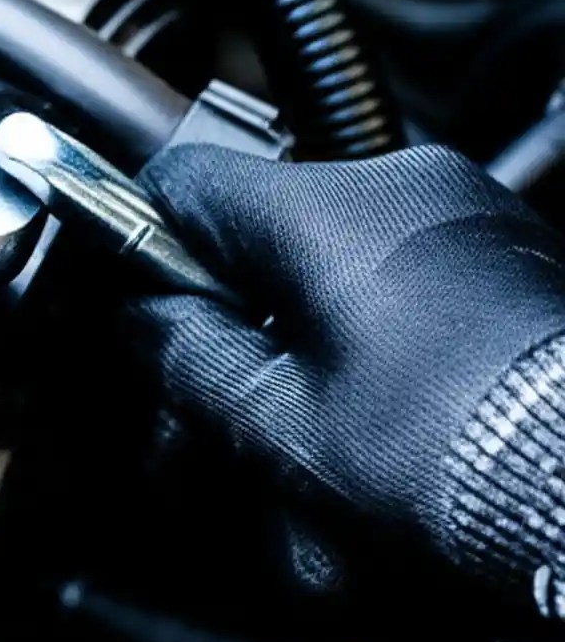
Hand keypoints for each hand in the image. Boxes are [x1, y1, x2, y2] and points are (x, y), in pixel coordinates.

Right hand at [129, 143, 564, 619]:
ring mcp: (462, 220)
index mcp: (331, 212)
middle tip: (205, 410)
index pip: (188, 179)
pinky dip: (355, 344)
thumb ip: (185, 356)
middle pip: (256, 239)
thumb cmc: (455, 462)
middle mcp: (403, 190)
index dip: (144, 237)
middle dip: (223, 326)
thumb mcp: (278, 425)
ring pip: (321, 270)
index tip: (142, 298)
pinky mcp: (500, 259)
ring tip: (290, 440)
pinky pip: (388, 283)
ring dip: (289, 348)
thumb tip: (144, 320)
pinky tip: (357, 420)